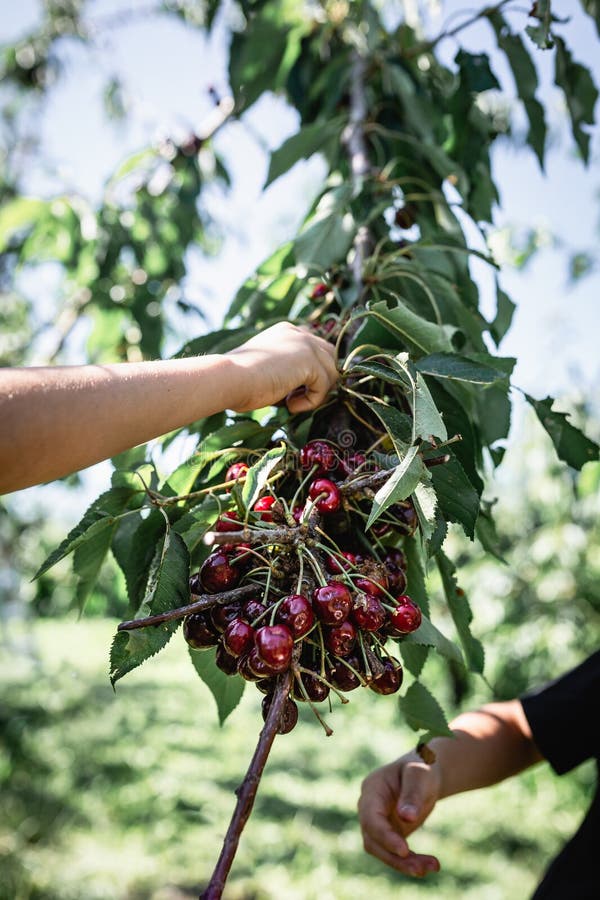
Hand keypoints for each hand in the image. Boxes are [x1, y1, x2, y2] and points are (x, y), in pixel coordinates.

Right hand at [226, 323, 337, 412]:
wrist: (229, 378)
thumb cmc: (238, 381)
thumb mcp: (267, 370)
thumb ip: (289, 372)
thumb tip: (305, 390)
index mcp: (287, 331)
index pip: (315, 349)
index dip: (310, 373)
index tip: (291, 392)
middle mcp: (299, 333)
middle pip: (330, 357)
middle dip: (320, 380)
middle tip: (298, 399)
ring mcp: (306, 344)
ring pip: (331, 373)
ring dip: (315, 393)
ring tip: (291, 403)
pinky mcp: (310, 361)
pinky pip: (324, 387)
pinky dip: (310, 402)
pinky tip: (289, 405)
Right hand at [358, 751, 441, 877]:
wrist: (426, 773)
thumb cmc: (421, 768)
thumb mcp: (419, 774)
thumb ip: (412, 794)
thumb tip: (406, 818)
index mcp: (372, 790)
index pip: (371, 818)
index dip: (385, 836)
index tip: (404, 850)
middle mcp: (369, 809)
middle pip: (373, 840)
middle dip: (395, 857)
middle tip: (419, 869)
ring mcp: (378, 823)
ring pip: (384, 852)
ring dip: (405, 864)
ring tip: (433, 867)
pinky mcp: (390, 835)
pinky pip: (397, 854)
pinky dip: (413, 861)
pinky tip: (433, 865)